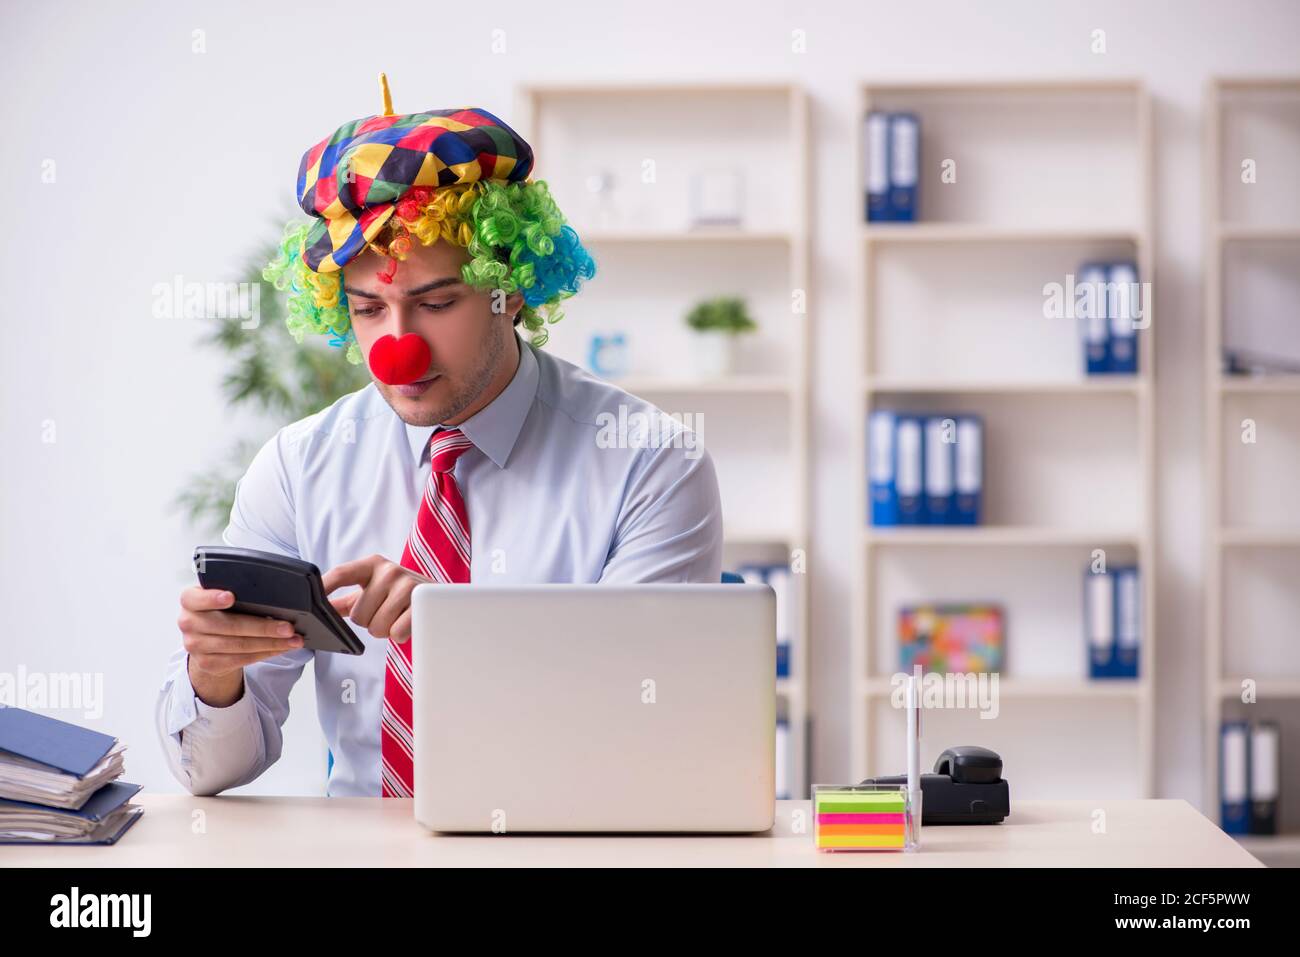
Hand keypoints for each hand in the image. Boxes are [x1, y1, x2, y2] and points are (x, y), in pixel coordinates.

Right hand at [177, 586, 304, 705]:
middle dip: (263, 626)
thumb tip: (299, 585)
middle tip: (289, 626)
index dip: (212, 597)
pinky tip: (281, 648)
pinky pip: (241, 660)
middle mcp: (188, 622)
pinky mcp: (208, 663)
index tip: (231, 596)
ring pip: (238, 645)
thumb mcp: (227, 594)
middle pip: (228, 626)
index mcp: (191, 600)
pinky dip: (265, 653)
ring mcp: (196, 645)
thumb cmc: (224, 610)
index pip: (195, 598)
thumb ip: (248, 586)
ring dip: (270, 643)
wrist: (208, 640)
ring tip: (294, 639)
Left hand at [321, 554, 430, 642]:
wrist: (440, 597)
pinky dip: (400, 635)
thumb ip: (345, 600)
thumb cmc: (402, 595)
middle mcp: (389, 570)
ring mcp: (407, 585)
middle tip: (385, 613)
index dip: (323, 586)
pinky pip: (396, 633)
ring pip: (376, 627)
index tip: (309, 597)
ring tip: (398, 617)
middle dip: (369, 622)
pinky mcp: (421, 603)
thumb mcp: (374, 590)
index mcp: (373, 565)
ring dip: (385, 630)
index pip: (341, 574)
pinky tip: (409, 622)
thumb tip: (318, 609)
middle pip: (358, 615)